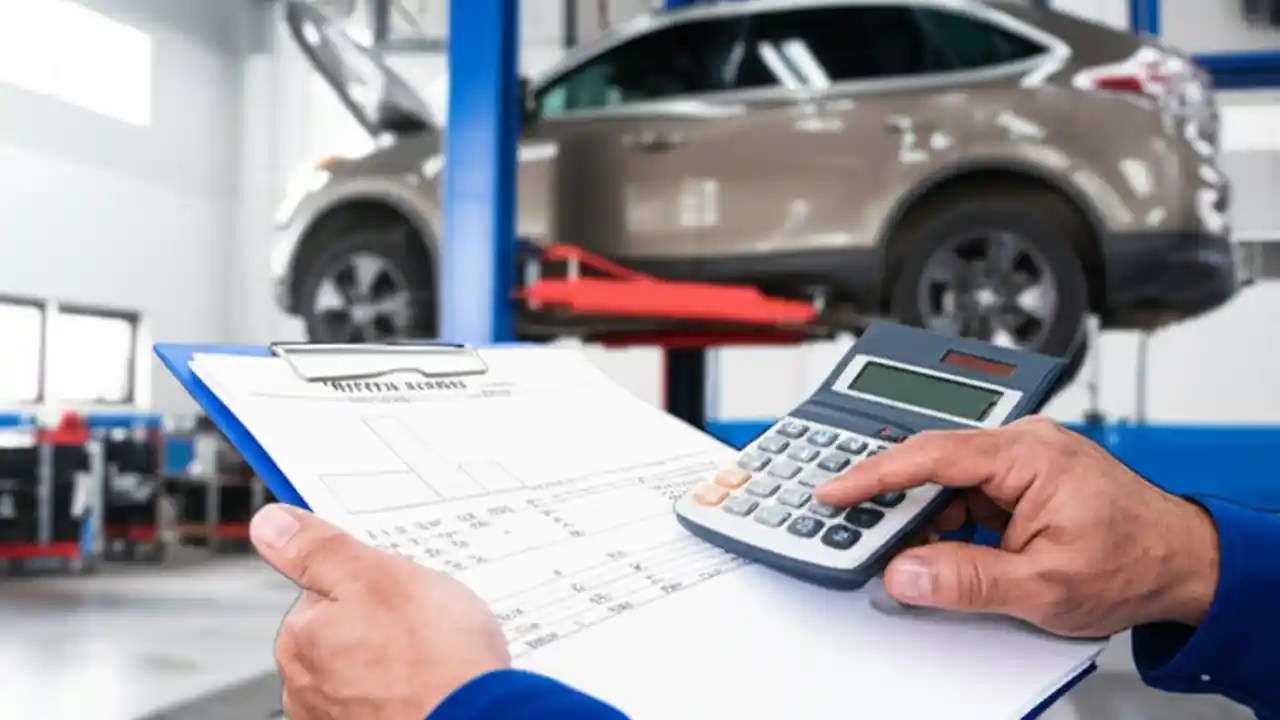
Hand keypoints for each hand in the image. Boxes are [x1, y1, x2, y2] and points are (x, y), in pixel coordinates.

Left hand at [249, 504, 509, 719]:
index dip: (368, 579)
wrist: (479, 719)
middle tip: (425, 619)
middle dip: (382, 622)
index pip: (324, 590)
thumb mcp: (376, 576)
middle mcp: (307, 688)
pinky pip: (389, 698)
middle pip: (345, 632)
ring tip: (438, 655)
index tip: (399, 584)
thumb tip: (271, 524)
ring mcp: (338, 718)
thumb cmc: (435, 659)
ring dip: (397, 660)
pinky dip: (409, 689)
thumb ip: (318, 550)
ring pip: (368, 668)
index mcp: (300, 640)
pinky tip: (437, 683)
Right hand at [815, 417, 1219, 636]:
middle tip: (852, 529)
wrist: (1185, 564)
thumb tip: (905, 573)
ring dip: (921, 516)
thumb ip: (968, 580)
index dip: (874, 474)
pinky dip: (945, 520)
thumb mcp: (1044, 586)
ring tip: (893, 549)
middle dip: (892, 500)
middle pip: (933, 464)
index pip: (933, 454)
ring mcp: (1024, 459)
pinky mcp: (1023, 479)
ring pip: (947, 481)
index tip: (834, 492)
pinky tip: (934, 548)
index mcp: (1030, 454)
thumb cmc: (1134, 564)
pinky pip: (967, 493)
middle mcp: (1024, 444)